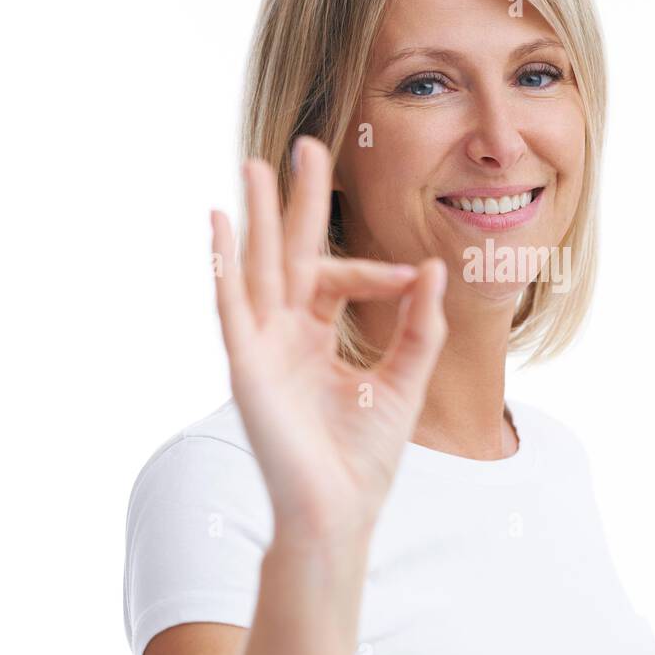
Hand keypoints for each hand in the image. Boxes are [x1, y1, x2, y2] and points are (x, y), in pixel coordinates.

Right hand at [209, 135, 447, 549]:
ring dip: (257, 216)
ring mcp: (262, 346)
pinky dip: (225, 264)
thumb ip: (420, 325)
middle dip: (297, 202)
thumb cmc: (366, 453)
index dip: (376, 270)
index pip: (340, 279)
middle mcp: (285, 333)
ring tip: (254, 164)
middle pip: (290, 253)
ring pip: (260, 267)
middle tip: (304, 146)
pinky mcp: (247, 365)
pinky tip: (221, 222)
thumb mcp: (404, 377)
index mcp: (317, 336)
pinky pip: (232, 306)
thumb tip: (433, 268)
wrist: (340, 508)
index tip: (414, 276)